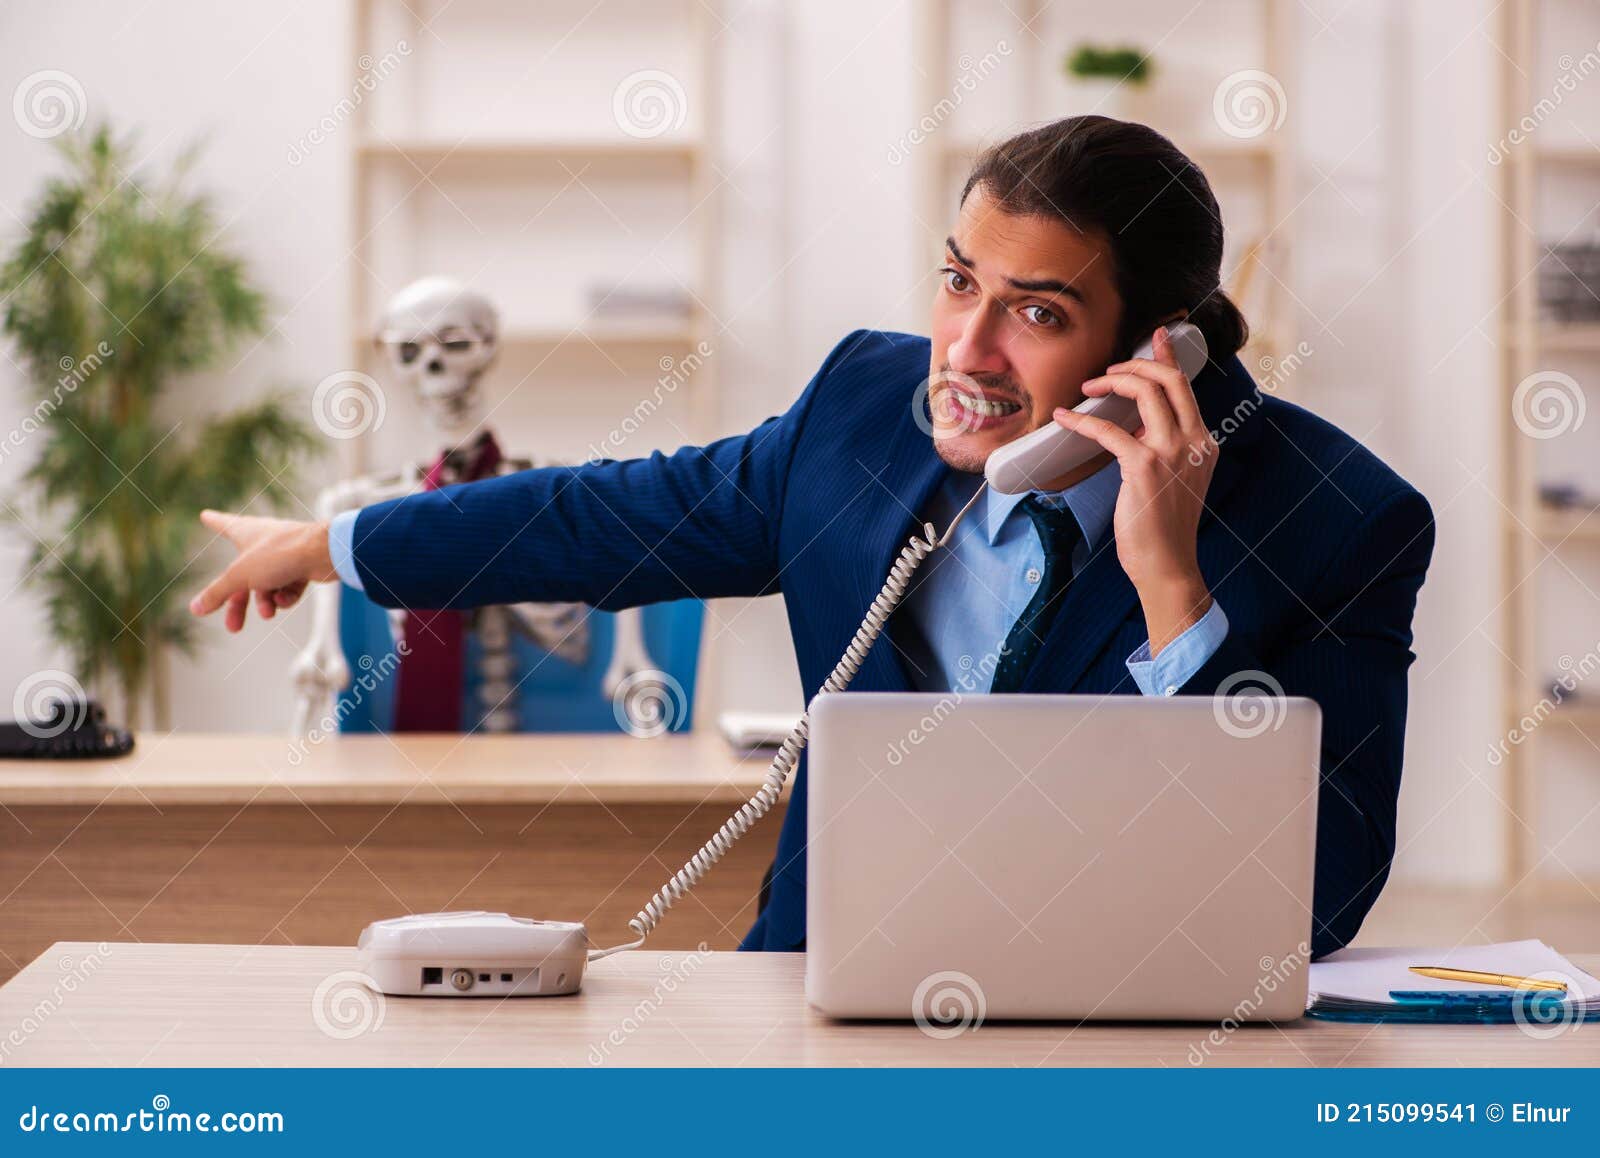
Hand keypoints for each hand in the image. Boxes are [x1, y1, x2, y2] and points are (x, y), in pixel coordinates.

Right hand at [188, 510, 335, 632]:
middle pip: (243, 575)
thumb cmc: (279, 555)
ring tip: (268, 613)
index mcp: (246, 532)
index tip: (206, 514)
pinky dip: (286, 597)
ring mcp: (285, 554)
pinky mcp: (303, 567)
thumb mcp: (240, 576)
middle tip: (233, 627)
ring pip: (267, 585)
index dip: (215, 521)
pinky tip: (286, 599)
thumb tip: (195, 608)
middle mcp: (264, 541)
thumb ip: (217, 593)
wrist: (325, 554)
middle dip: (238, 603)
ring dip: (265, 603)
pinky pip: (288, 587)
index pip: (224, 524)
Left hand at [1051, 325, 1218, 654]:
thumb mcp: (1173, 479)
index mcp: (1203, 442)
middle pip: (1169, 380)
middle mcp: (1194, 442)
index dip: (1169, 357)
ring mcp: (1172, 453)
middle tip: (1107, 369)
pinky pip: (1109, 429)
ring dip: (1112, 382)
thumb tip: (1137, 426)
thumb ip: (1163, 449)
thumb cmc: (1163, 528)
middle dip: (1135, 364)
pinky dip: (1083, 420)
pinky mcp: (1144, 467)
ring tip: (1087, 386)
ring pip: (1146, 393)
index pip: (1186, 387)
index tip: (1156, 336)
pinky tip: (1064, 419)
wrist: (1167, 565)